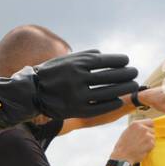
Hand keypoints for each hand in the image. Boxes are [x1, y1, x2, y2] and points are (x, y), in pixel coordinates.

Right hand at [0, 50, 139, 127]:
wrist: (30, 92)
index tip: (127, 62)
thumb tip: (105, 55)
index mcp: (77, 63)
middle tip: (134, 74)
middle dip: (127, 74)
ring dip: (124, 89)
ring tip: (132, 87)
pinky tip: (118, 100)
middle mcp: (79, 78)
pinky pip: (100, 107)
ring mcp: (78, 95)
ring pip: (109, 92)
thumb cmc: (50, 73)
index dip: (121, 61)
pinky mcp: (76, 109)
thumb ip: (85, 57)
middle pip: (112, 76)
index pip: (107, 61)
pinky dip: (112, 103)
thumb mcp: (65, 59)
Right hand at [112, 119, 154, 164]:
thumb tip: (145, 127)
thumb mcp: (127, 131)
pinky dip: (149, 148)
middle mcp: (142, 128)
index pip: (150, 121)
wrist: (122, 156)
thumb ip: (137, 128)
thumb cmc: (123, 145)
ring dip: (148, 142)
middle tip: (140, 142)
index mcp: (136, 124)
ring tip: (140, 146)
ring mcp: (147, 135)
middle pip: (152, 130)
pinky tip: (141, 150)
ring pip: (153, 138)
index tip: (146, 132)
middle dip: (148, 136)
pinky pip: (153, 144)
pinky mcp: (150, 143)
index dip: (149, 127)